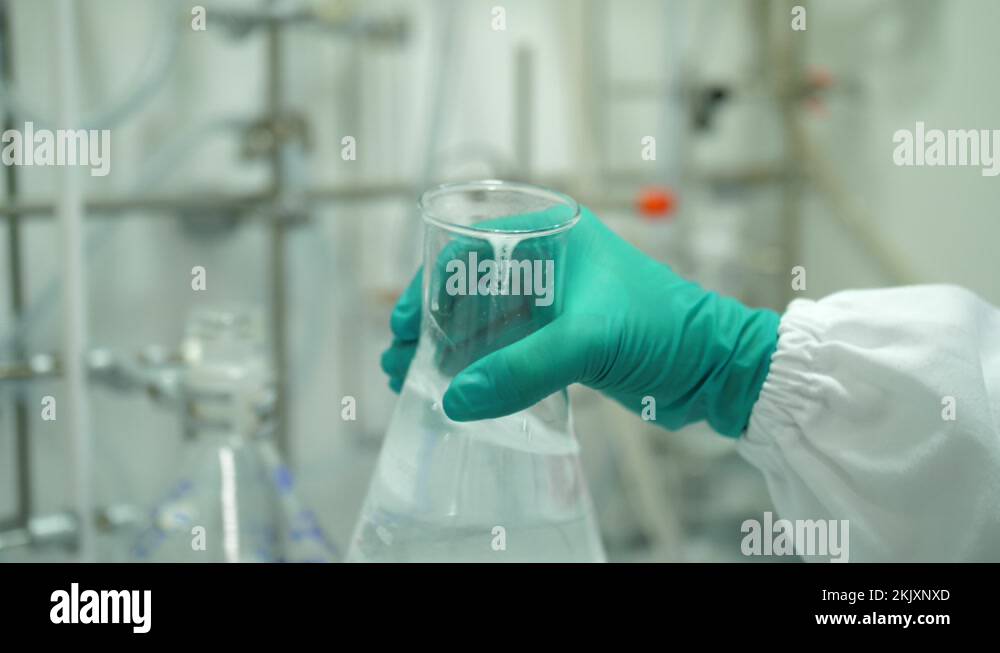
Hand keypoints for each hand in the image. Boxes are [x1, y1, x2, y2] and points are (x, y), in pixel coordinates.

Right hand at [381, 207, 779, 436]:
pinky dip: (478, 369)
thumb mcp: (589, 340)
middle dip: (429, 324)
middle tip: (397, 362)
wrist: (715, 368)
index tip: (400, 324)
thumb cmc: (663, 329)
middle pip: (469, 289)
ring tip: (410, 383)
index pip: (469, 248)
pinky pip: (506, 352)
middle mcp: (547, 265)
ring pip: (485, 324)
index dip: (428, 286)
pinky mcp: (562, 342)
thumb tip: (455, 399)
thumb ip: (523, 368)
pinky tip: (454, 391)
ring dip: (448, 350)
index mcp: (552, 236)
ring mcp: (554, 305)